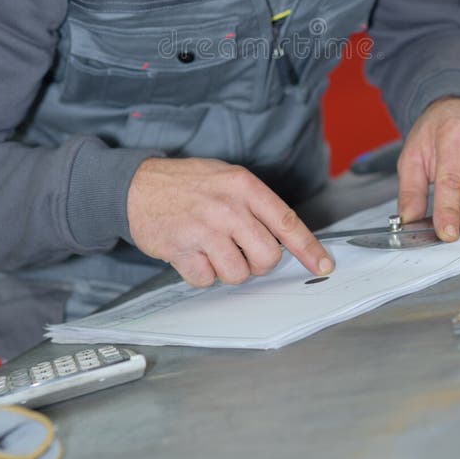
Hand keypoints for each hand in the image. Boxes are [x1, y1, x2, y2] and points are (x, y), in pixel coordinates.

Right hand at [126, 157, 333, 286]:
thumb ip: (255, 204)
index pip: (287, 222)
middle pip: (267, 257)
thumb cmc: (187, 183)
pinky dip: (201, 273)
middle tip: (241, 250)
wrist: (136, 185)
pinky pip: (207, 280)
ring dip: (227, 269)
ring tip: (212, 248)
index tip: (323, 266)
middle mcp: (228, 207)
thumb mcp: (226, 178)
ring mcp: (205, 229)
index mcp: (244, 186)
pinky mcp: (183, 250)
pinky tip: (192, 252)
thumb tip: (285, 238)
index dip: (309, 249)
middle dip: (258, 263)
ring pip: (238, 274)